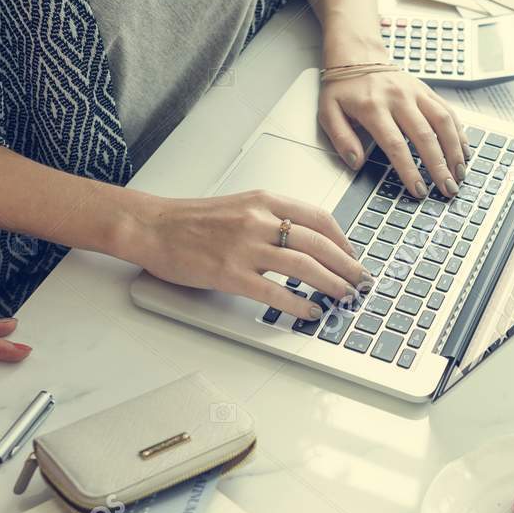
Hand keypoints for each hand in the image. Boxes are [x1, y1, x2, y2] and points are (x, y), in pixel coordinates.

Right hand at [124, 190, 367, 321]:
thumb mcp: (240, 205)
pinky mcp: (230, 273)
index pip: (318, 218)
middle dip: (347, 266)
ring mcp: (245, 247)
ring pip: (304, 267)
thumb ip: (272, 218)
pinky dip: (298, 304)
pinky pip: (274, 292)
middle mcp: (259, 220)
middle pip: (319, 244)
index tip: (352, 256)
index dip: (343, 241)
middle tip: (361, 283)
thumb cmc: (191, 220)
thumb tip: (305, 241)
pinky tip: (311, 312)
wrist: (152, 227)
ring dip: (332, 285)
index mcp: (264, 200)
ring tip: (345, 298)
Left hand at [318, 65, 467, 199]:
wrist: (357, 55)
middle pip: (425, 136)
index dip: (409, 170)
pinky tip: (463, 151)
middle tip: (447, 189)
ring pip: (443, 122)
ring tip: (459, 173)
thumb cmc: (343, 88)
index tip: (419, 190)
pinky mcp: (426, 90)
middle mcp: (398, 98)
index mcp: (373, 108)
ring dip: (455, 150)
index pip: (395, 145)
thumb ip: (341, 139)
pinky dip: (459, 132)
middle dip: (439, 166)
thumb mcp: (329, 112)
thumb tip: (356, 163)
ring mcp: (415, 93)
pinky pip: (447, 111)